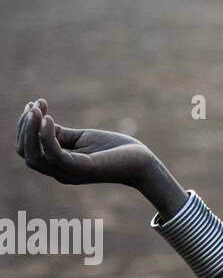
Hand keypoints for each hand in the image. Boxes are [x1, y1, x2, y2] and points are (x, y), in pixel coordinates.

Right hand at [16, 98, 159, 188]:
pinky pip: (54, 154)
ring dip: (30, 130)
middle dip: (24, 127)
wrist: (142, 162)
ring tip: (35, 109)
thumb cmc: (115, 150)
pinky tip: (49, 119)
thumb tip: (42, 121)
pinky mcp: (80, 169)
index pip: (29, 150)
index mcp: (59, 165)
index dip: (25, 128)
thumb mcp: (84, 138)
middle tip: (32, 105)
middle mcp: (59, 172)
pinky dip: (47, 136)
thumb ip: (62, 134)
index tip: (32, 104)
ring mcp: (68, 173)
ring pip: (34, 156)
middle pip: (26, 153)